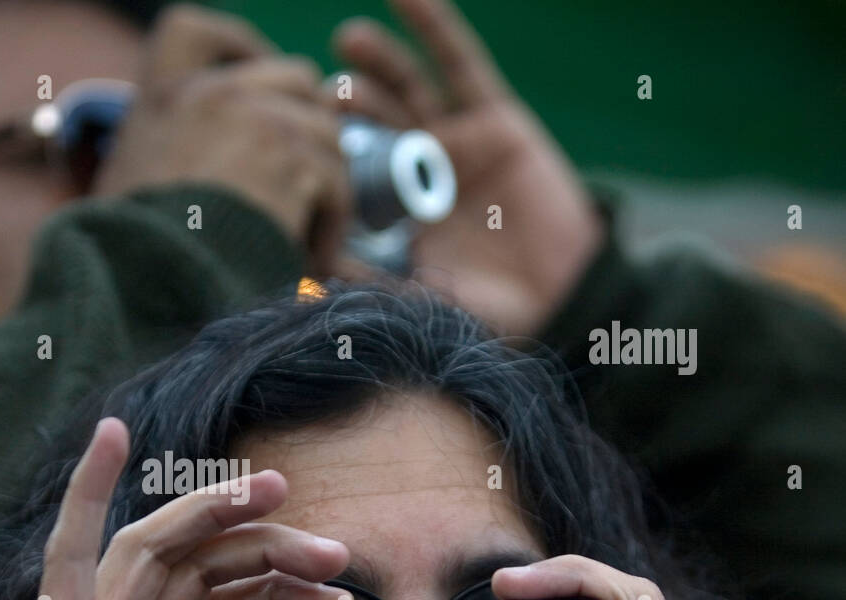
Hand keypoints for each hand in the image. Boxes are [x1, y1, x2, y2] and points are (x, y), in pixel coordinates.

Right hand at [0, 418, 368, 599]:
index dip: (287, 592)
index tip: (342, 595)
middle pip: (213, 572)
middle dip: (275, 551)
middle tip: (336, 552)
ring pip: (161, 546)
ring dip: (215, 511)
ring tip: (273, 488)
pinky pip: (69, 548)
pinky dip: (86, 488)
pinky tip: (113, 435)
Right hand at [92, 4, 350, 275]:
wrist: (147, 288)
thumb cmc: (132, 263)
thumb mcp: (124, 195)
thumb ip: (167, 163)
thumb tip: (218, 181)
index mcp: (160, 101)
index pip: (191, 31)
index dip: (239, 48)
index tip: (261, 85)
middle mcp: (207, 96)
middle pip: (294, 79)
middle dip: (310, 126)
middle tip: (307, 182)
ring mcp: (254, 120)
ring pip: (326, 135)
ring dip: (326, 187)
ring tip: (309, 239)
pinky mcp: (289, 159)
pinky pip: (336, 182)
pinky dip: (331, 224)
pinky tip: (311, 261)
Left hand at [333, 0, 604, 334]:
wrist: (562, 302)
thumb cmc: (489, 313)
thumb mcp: (413, 303)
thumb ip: (365, 287)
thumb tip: (303, 282)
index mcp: (397, 211)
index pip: (351, 168)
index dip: (326, 150)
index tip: (294, 138)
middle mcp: (423, 170)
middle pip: (375, 122)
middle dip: (347, 103)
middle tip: (317, 94)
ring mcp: (458, 141)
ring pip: (410, 88)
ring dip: (378, 60)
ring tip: (346, 42)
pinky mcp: (495, 119)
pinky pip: (461, 65)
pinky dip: (435, 27)